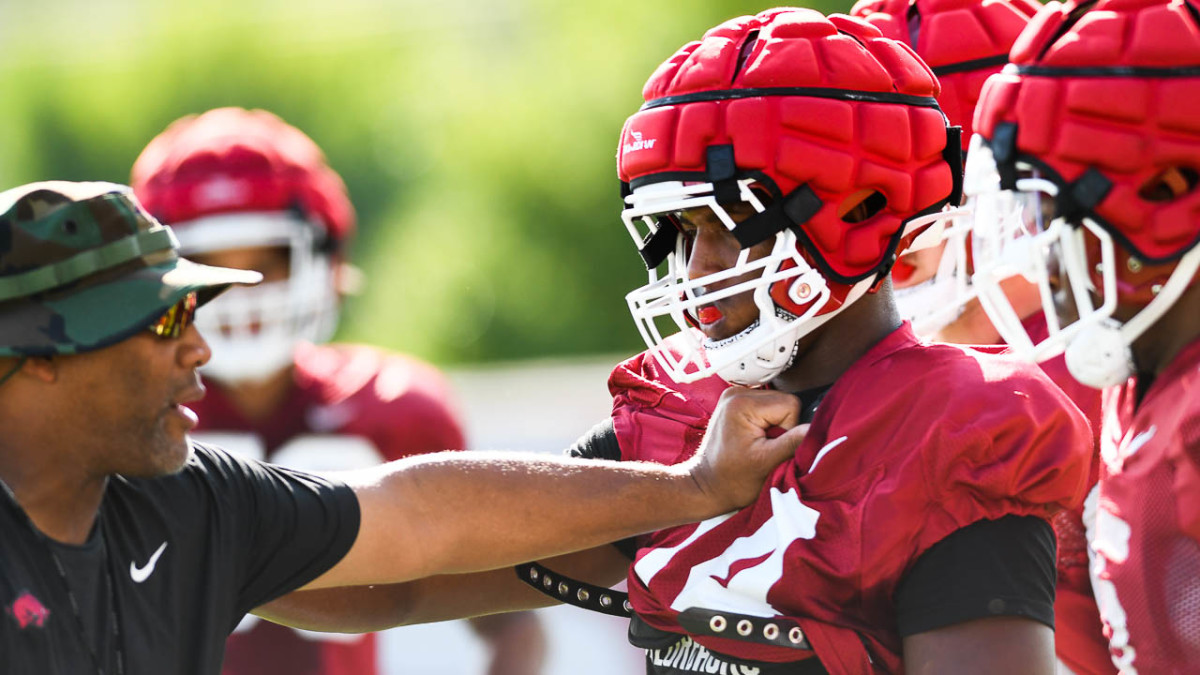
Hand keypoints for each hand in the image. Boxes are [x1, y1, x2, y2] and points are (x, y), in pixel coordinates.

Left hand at [686, 388, 807, 511]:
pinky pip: (766, 409)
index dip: (789, 430)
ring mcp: (734, 396)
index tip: (771, 447)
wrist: (706, 486)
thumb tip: (816, 428)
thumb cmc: (732, 480)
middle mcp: (736, 393)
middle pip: (784, 402)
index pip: (791, 404)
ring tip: (757, 446)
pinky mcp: (735, 404)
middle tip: (763, 449)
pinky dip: (765, 425)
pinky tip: (753, 440)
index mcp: (742, 403)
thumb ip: (794, 443)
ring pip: (777, 406)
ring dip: (774, 427)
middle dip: (781, 428)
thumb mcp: (767, 464)